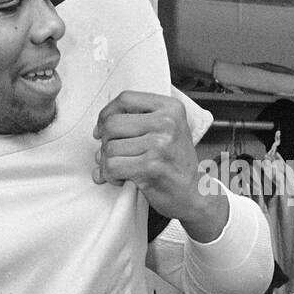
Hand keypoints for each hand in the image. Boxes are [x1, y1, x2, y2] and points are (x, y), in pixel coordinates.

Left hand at [93, 92, 227, 240]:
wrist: (194, 194)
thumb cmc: (176, 164)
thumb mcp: (167, 130)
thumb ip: (138, 120)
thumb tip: (99, 128)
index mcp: (170, 108)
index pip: (126, 99)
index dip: (107, 114)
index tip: (102, 129)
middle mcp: (167, 122)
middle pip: (112, 124)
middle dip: (104, 142)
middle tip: (112, 154)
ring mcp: (159, 144)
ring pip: (109, 148)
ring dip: (107, 162)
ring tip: (121, 168)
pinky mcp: (151, 166)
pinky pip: (112, 166)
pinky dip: (109, 175)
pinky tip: (121, 178)